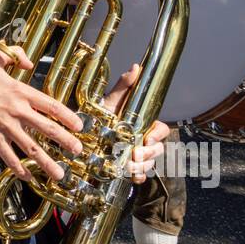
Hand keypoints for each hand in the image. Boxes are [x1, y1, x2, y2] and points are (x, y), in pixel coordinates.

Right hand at [0, 46, 83, 182]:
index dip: (68, 117)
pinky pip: (9, 157)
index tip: (79, 126)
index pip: (51, 106)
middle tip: (78, 150)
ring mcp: (5, 128)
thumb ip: (14, 54)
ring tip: (60, 175)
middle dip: (66, 141)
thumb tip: (29, 61)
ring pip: (31, 148)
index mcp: (20, 91)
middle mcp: (17, 111)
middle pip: (48, 129)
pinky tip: (29, 177)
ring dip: (47, 163)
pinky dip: (19, 169)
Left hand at [102, 63, 169, 182]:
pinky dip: (138, 177)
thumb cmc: (100, 116)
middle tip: (134, 154)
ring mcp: (138, 155)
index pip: (162, 130)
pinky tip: (131, 177)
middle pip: (158, 149)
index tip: (146, 138)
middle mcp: (143, 140)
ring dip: (142, 166)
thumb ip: (124, 85)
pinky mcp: (129, 167)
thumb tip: (136, 67)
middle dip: (148, 153)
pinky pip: (141, 176)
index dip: (158, 135)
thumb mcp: (111, 101)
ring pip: (150, 163)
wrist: (83, 136)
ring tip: (128, 166)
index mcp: (143, 124)